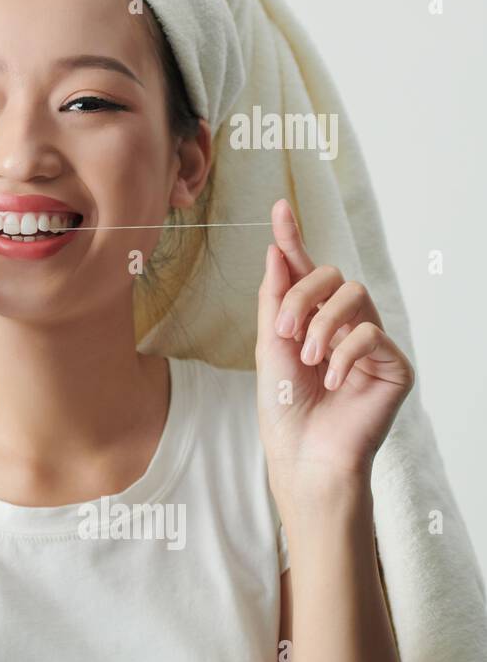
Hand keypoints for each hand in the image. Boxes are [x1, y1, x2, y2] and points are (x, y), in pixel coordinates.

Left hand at [255, 199, 414, 506]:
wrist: (305, 455)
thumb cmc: (285, 406)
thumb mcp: (269, 346)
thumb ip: (275, 298)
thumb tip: (276, 250)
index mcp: (309, 318)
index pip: (304, 270)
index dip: (292, 238)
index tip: (278, 207)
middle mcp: (342, 324)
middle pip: (330, 276)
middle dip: (301, 297)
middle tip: (284, 333)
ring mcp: (370, 343)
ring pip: (355, 297)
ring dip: (323, 323)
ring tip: (308, 358)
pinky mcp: (393, 365)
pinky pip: (372, 334)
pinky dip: (345, 353)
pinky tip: (331, 378)